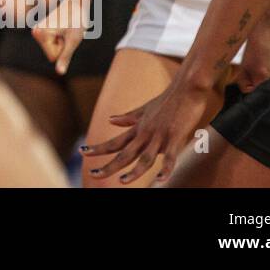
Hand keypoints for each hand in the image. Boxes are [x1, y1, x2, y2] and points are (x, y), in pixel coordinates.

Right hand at [32, 0, 88, 75]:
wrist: (76, 4)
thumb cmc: (77, 21)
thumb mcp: (73, 41)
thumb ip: (65, 58)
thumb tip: (60, 72)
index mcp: (41, 33)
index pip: (53, 58)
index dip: (64, 49)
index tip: (67, 35)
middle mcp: (36, 31)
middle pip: (51, 55)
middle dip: (62, 46)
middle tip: (67, 32)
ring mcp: (37, 30)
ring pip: (51, 50)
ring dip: (61, 43)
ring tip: (65, 30)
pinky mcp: (40, 30)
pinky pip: (51, 45)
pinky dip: (58, 40)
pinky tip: (62, 29)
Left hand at [82, 79, 217, 184]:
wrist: (187, 87)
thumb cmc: (168, 99)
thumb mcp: (145, 109)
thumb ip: (128, 117)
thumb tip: (110, 120)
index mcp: (138, 128)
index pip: (114, 141)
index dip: (98, 148)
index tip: (81, 151)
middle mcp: (145, 133)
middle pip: (125, 153)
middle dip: (109, 165)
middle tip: (92, 174)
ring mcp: (160, 135)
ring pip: (145, 157)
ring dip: (134, 171)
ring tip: (122, 181)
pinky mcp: (175, 136)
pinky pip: (170, 156)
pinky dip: (166, 168)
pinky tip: (161, 179)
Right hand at [235, 21, 269, 93]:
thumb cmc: (261, 49)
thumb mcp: (262, 73)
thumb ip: (262, 88)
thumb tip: (266, 100)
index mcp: (243, 75)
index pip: (248, 93)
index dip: (257, 95)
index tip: (266, 95)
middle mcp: (252, 73)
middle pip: (262, 88)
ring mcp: (263, 68)